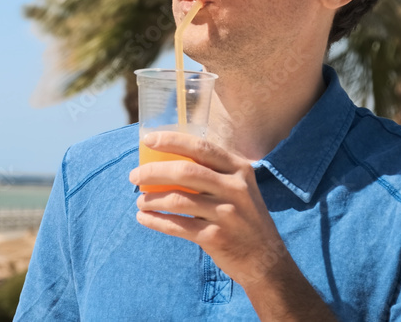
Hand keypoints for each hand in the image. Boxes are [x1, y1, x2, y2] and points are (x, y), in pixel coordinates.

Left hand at [128, 130, 287, 285]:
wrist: (266, 259)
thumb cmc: (243, 217)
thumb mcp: (238, 187)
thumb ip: (212, 172)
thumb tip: (166, 159)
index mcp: (239, 169)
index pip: (201, 146)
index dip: (171, 141)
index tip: (148, 140)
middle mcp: (235, 188)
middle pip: (184, 171)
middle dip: (153, 171)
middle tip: (134, 176)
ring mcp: (227, 213)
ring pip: (178, 200)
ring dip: (152, 199)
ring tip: (140, 201)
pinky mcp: (217, 237)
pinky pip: (178, 226)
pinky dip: (156, 221)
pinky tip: (144, 218)